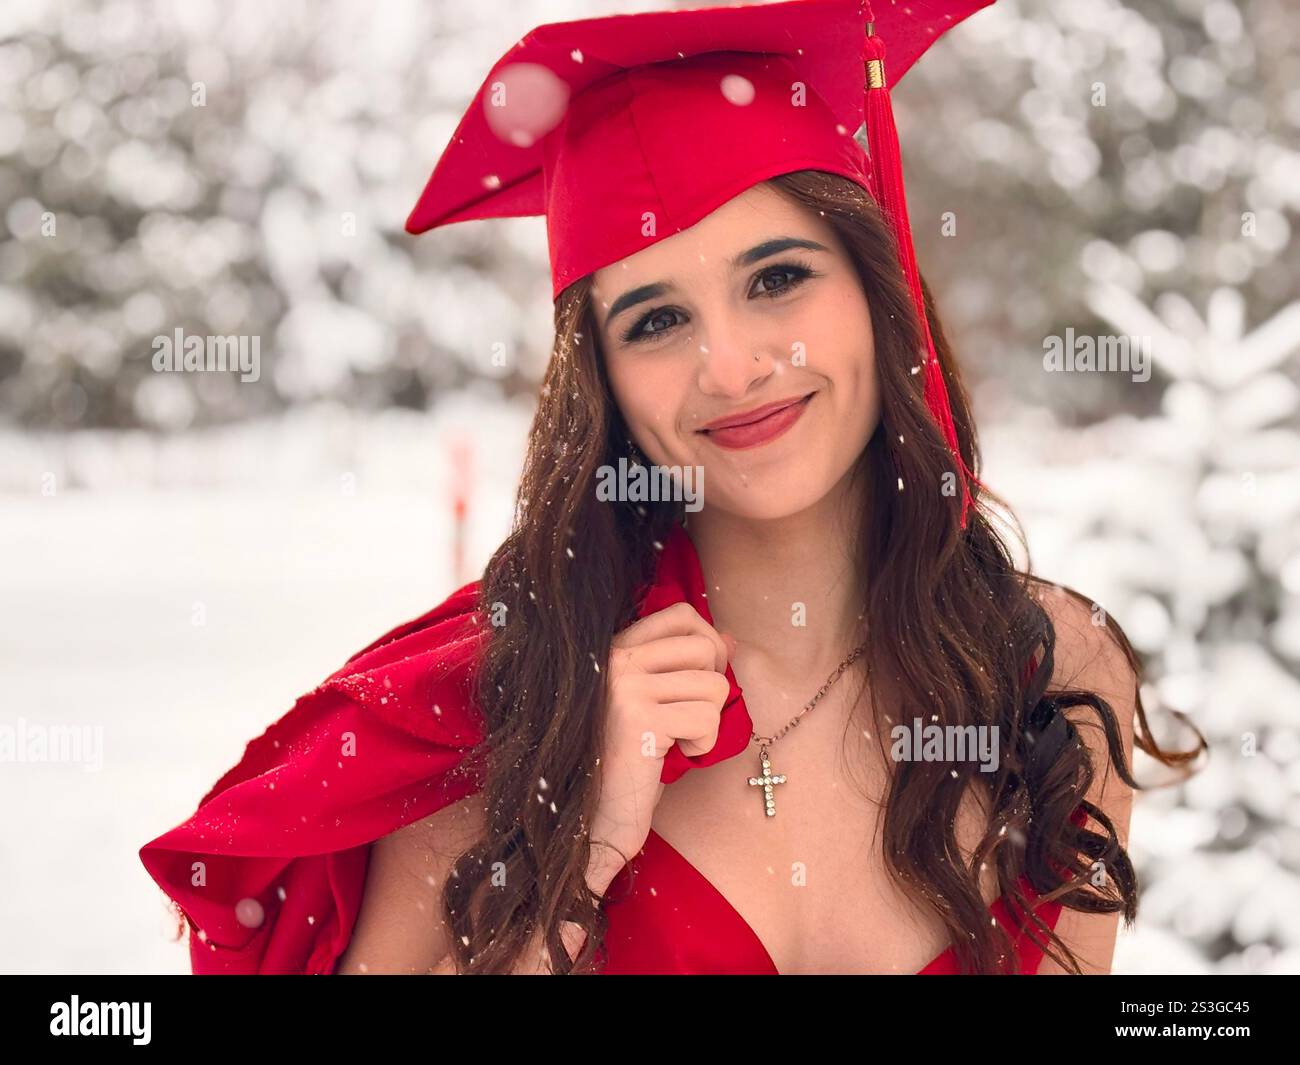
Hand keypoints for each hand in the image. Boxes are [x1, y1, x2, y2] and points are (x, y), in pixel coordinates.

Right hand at [588, 602, 733, 876]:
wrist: (597, 818)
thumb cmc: (630, 762)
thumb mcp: (658, 704)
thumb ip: (687, 668)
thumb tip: (730, 639)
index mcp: (615, 649)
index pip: (680, 614)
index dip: (707, 642)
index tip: (700, 678)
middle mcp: (616, 659)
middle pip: (705, 647)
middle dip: (713, 687)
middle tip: (689, 717)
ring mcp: (626, 687)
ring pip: (714, 685)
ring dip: (709, 723)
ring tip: (678, 741)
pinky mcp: (640, 720)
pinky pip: (706, 718)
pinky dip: (704, 744)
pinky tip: (676, 755)